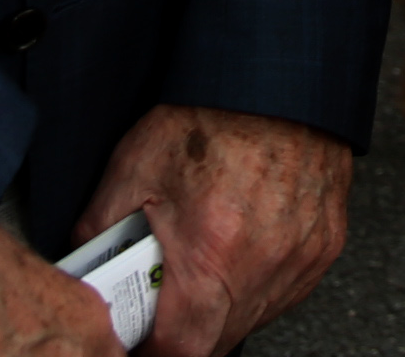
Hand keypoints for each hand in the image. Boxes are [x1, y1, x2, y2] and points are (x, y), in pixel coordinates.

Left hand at [74, 106, 351, 355]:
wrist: (276, 75)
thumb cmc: (212, 112)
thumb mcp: (134, 167)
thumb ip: (99, 230)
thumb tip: (79, 269)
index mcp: (212, 252)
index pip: (181, 350)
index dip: (153, 353)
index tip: (140, 343)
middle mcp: (264, 263)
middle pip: (219, 340)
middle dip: (187, 329)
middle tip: (168, 295)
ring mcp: (301, 257)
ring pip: (254, 318)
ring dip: (225, 309)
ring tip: (208, 261)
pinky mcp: (325, 245)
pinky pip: (287, 291)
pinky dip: (261, 285)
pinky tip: (244, 250)